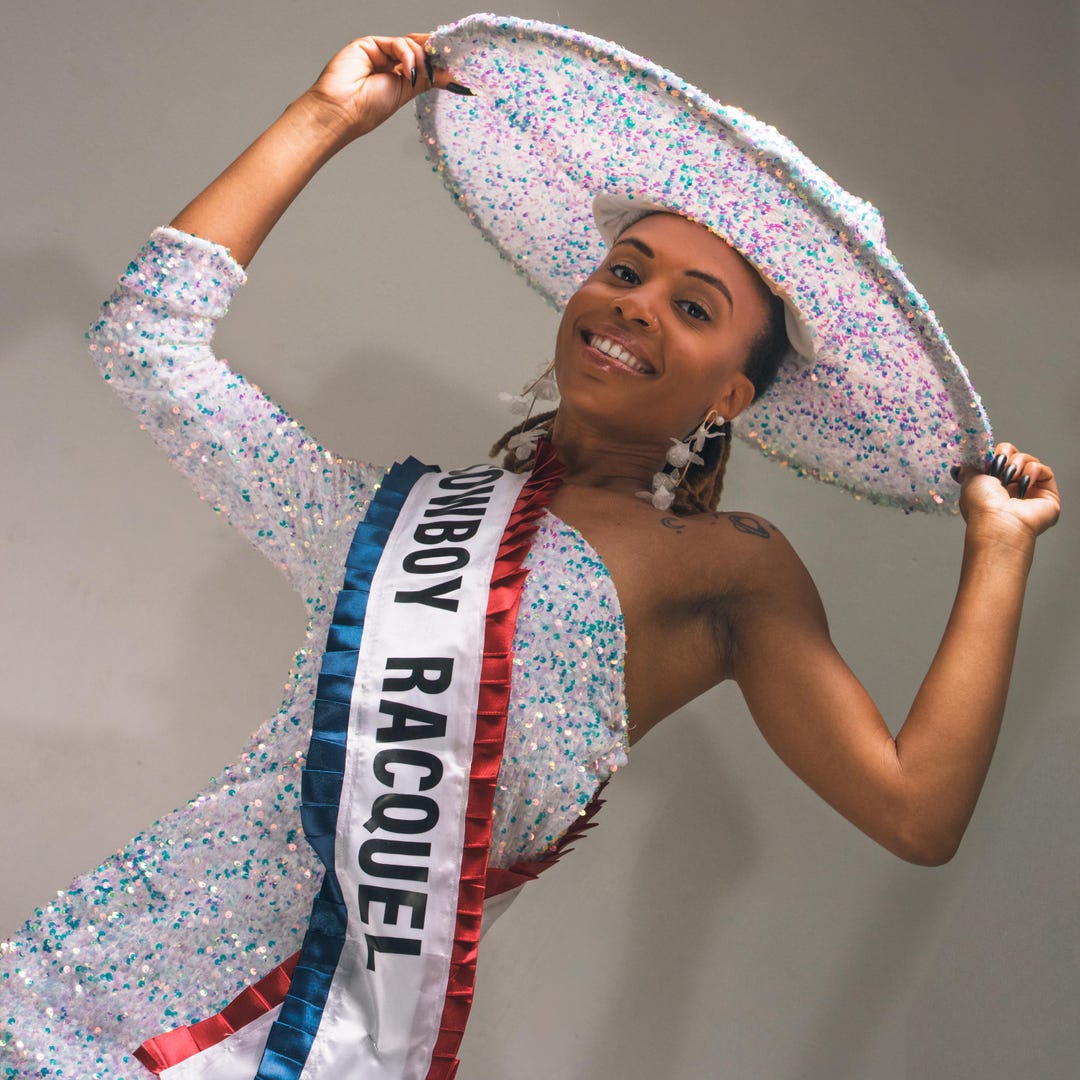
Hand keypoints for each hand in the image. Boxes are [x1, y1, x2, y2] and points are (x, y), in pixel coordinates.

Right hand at [301, 34, 457, 144]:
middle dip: (434, 55)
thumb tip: (453, 78)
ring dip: (420, 60)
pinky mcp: (369, 44)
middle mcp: (388, 62)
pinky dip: (408, 55)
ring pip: (410, 45)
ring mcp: (379, 52)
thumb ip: (427, 81)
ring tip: (417, 79)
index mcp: (397, 76)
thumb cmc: (367, 109)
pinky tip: (408, 72)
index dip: (438, 61)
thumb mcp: (406, 94)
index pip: (422, 60)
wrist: (343, 111)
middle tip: (449, 61)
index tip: (457, 69)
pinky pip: (397, 43)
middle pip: (418, 48)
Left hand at [954, 442, 1060, 548]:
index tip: (989, 460)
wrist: (998, 522)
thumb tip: (959, 468)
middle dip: (1006, 457)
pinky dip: (1033, 471)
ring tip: (1011, 479)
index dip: (995, 454)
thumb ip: (967, 471)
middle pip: (1015, 456)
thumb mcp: (968, 482)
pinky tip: (1024, 483)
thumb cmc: (982, 506)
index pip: (999, 459)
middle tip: (999, 469)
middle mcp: (1012, 488)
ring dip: (1017, 464)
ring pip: (1029, 460)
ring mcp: (1030, 491)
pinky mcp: (1048, 493)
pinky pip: (1044, 470)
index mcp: (993, 486)